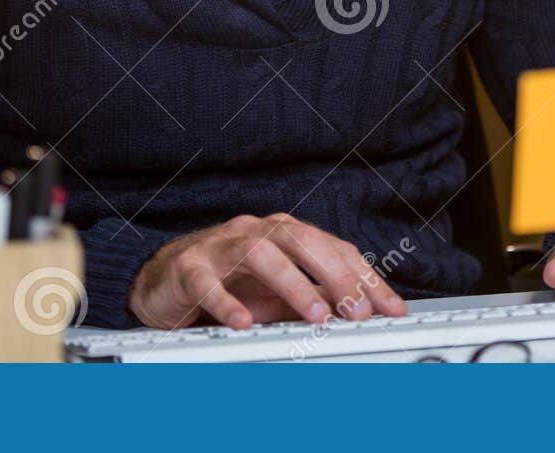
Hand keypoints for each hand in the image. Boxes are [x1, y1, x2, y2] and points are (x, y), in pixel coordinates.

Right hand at [127, 212, 406, 329]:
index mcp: (284, 234)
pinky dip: (227, 302)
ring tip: (316, 314)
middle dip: (336, 274)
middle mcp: (257, 232)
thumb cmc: (228, 281)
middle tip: (358, 310)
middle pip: (303, 240)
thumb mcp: (277, 291)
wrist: (165, 279)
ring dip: (292, 284)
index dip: (364, 276)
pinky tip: (244, 321)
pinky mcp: (189, 267)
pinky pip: (208, 282)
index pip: (333, 247)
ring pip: (260, 253)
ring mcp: (222, 246)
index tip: (389, 307)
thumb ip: (313, 296)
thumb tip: (357, 314)